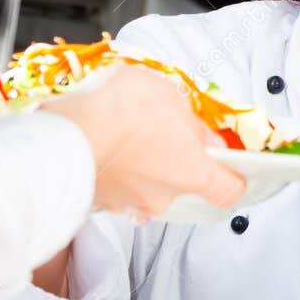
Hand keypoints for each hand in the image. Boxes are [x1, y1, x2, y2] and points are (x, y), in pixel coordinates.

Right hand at [44, 64, 245, 222]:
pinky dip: (115, 169)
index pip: (230, 190)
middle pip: (184, 184)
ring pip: (147, 185)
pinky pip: (117, 186)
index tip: (232, 163)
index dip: (234, 176)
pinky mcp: (99, 202)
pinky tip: (104, 144)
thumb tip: (201, 135)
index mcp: (193, 172)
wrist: (65, 133)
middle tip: (163, 129)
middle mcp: (165, 197)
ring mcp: (130, 204)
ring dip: (142, 164)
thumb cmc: (120, 110)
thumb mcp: (169, 95)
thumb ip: (191, 120)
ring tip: (125, 132)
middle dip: (176, 159)